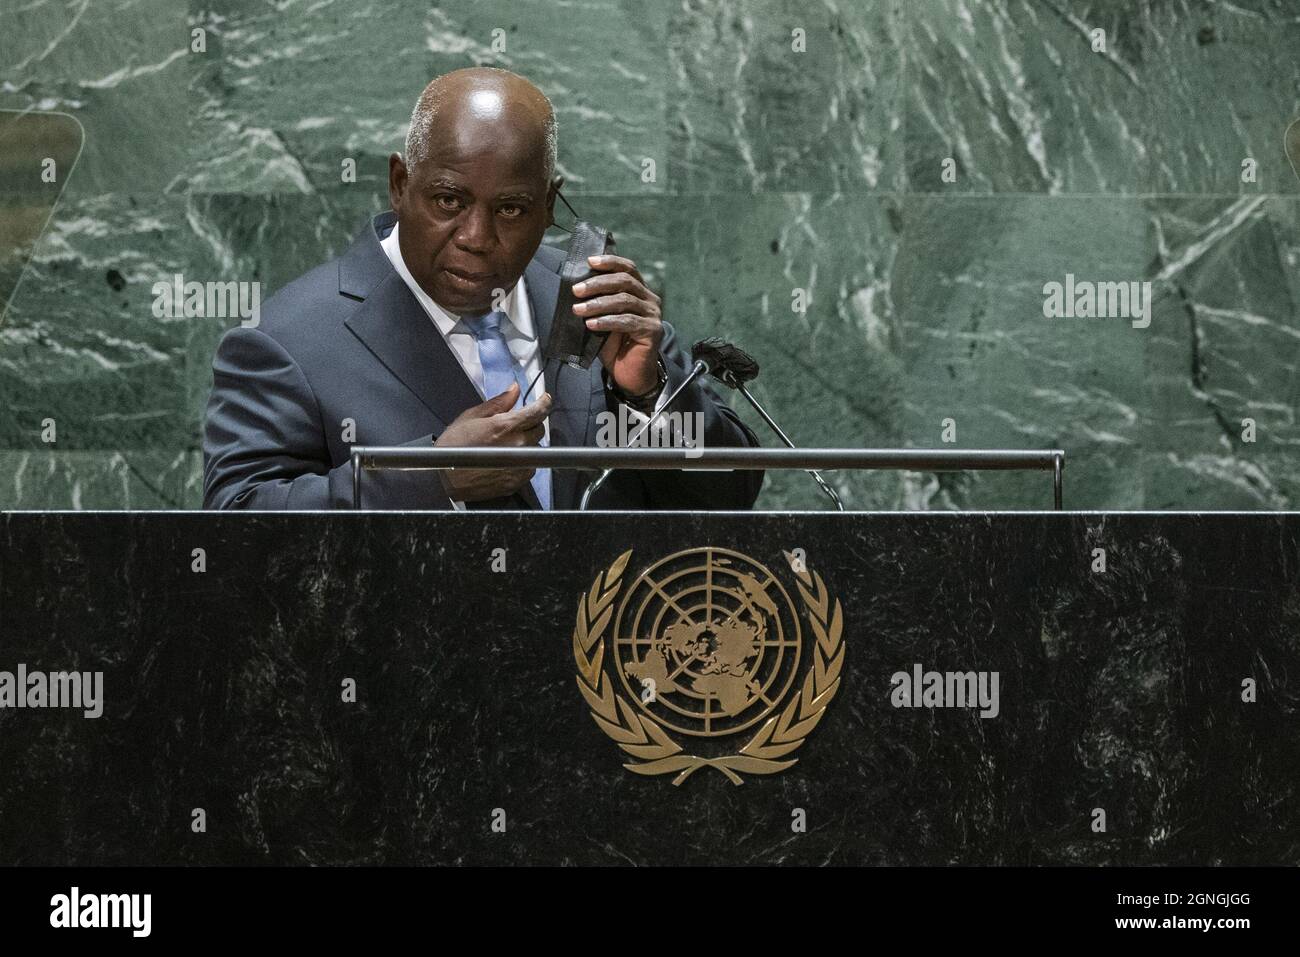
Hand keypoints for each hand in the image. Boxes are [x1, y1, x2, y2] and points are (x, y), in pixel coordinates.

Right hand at [433, 383, 551, 501]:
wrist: (444, 477)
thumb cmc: (453, 446)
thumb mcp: (471, 417)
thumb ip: (498, 403)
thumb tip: (515, 389)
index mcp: (506, 426)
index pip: (538, 411)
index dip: (544, 403)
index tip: (544, 400)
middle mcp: (517, 445)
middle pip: (539, 430)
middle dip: (531, 424)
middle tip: (516, 425)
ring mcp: (519, 465)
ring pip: (535, 449)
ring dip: (526, 444)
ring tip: (506, 445)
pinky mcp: (517, 481)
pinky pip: (529, 467)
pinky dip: (522, 461)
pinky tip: (505, 460)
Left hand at [572, 254, 663, 395]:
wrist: (628, 374)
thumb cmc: (614, 345)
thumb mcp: (603, 317)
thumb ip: (598, 301)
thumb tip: (577, 287)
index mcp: (640, 291)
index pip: (628, 269)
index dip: (610, 262)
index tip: (589, 262)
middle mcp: (650, 299)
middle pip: (625, 282)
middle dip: (598, 284)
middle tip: (576, 290)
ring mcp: (653, 315)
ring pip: (624, 300)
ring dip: (598, 304)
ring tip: (578, 309)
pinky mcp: (653, 330)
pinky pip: (627, 321)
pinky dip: (607, 321)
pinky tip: (591, 324)